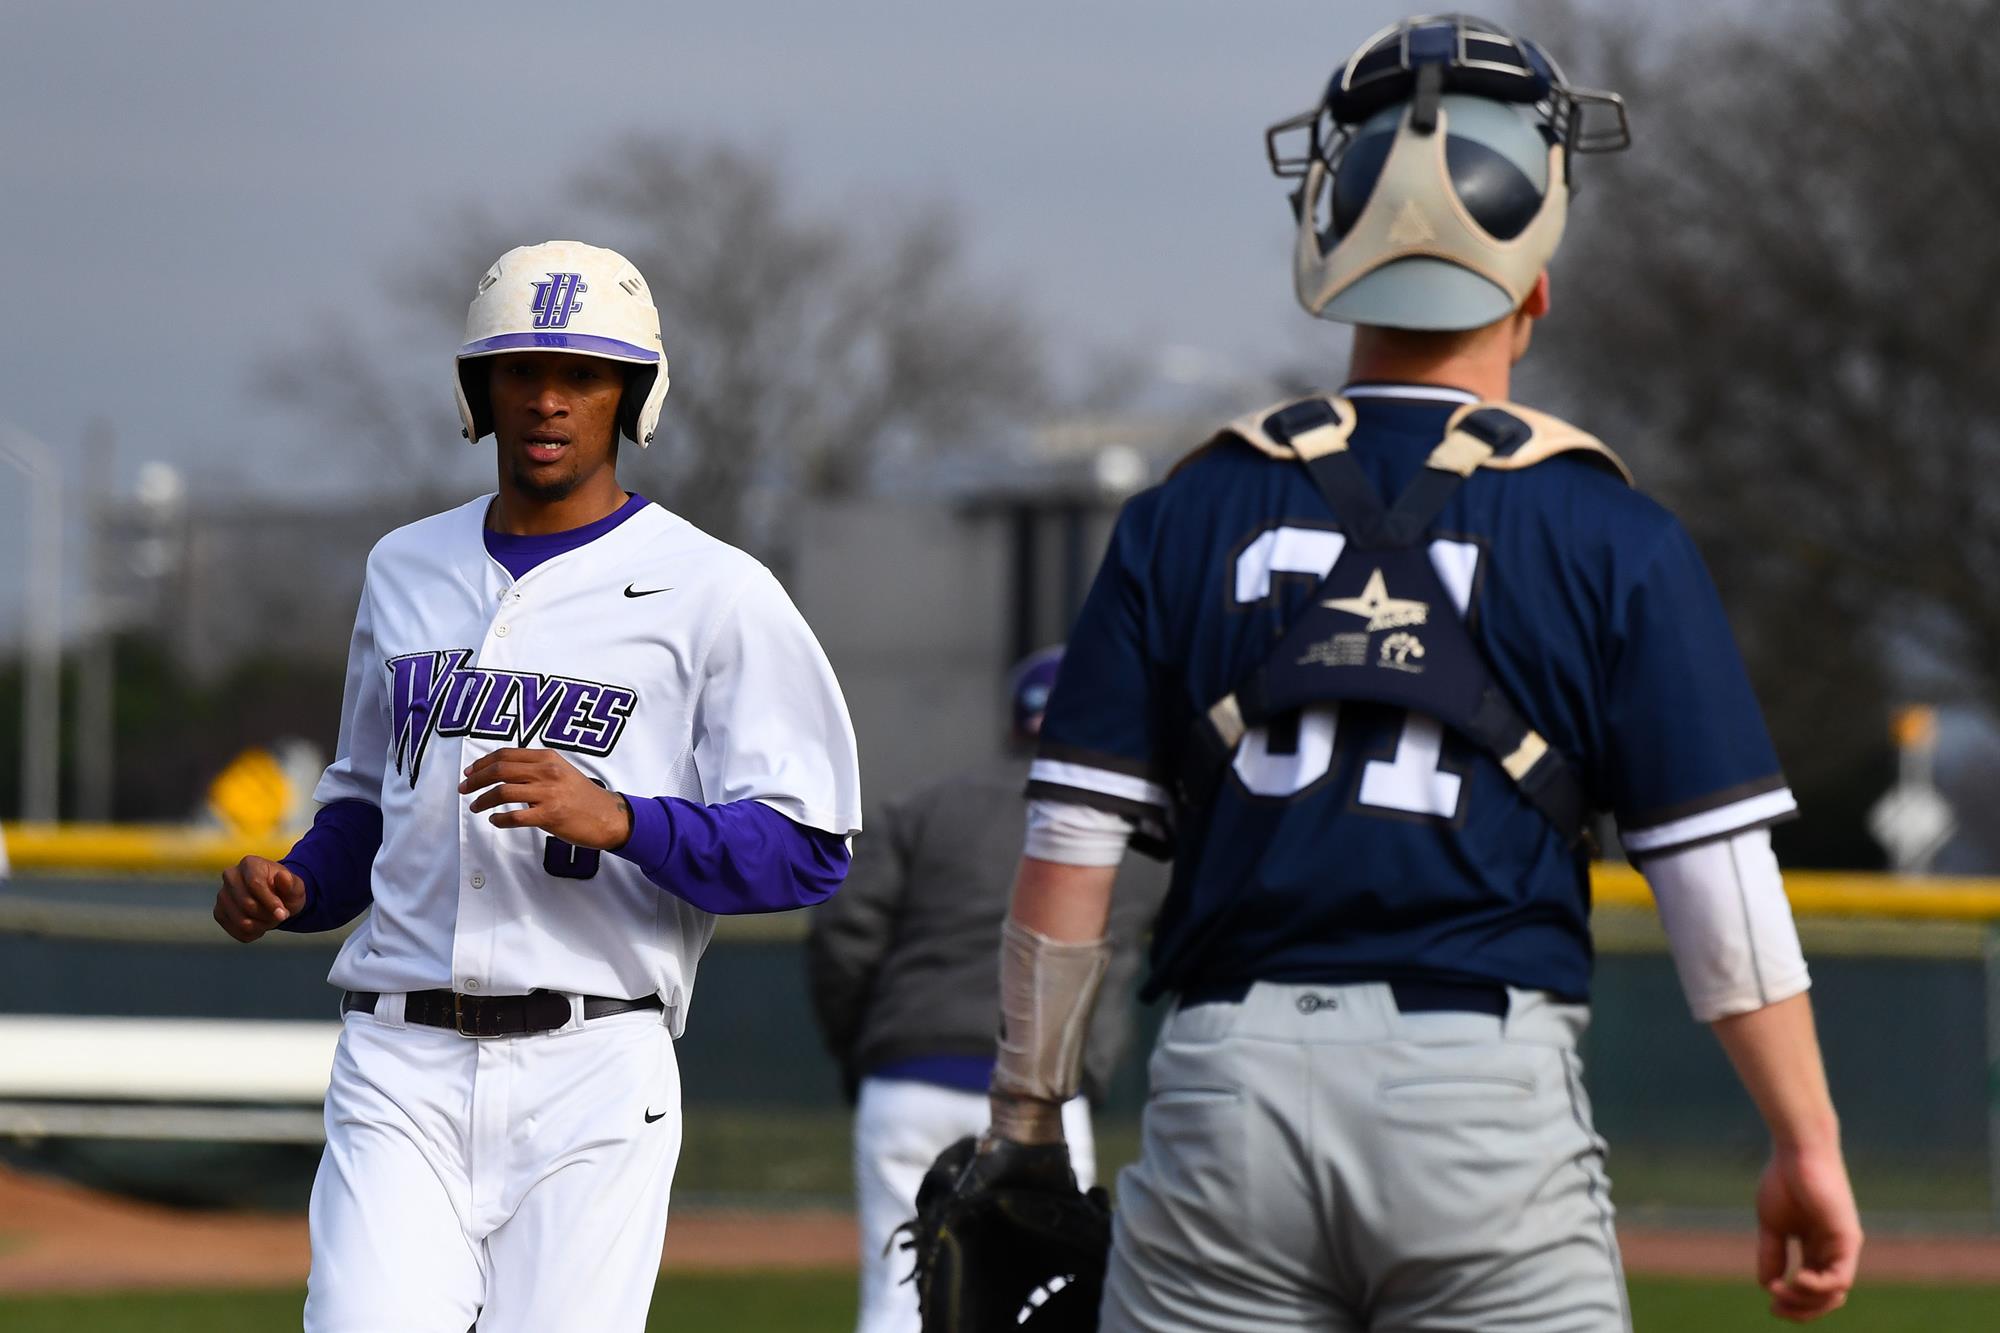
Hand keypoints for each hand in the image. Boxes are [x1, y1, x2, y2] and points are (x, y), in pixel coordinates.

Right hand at [214, 856, 305, 942]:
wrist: (275, 899)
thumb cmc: (286, 891)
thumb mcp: (295, 887)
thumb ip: (291, 883)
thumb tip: (282, 877)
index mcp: (250, 863)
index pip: (255, 884)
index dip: (270, 902)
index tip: (283, 914)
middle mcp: (230, 876)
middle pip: (247, 904)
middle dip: (268, 915)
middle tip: (281, 915)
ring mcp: (222, 895)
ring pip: (241, 920)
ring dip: (262, 926)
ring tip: (271, 919)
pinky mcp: (219, 912)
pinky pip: (236, 931)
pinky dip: (253, 933)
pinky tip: (261, 925)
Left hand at [459, 748, 631, 849]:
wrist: (608, 816)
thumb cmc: (582, 795)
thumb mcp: (561, 771)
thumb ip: (535, 768)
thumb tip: (501, 771)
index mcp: (547, 758)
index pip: (505, 755)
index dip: (482, 763)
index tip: (469, 772)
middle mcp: (547, 771)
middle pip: (499, 770)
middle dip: (475, 780)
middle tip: (464, 789)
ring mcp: (549, 793)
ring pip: (503, 792)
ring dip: (482, 800)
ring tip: (476, 807)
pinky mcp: (550, 815)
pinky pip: (515, 817)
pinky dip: (499, 820)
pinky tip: (495, 821)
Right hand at [1755, 1145, 1862, 1320]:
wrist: (1796, 1151)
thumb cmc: (1784, 1180)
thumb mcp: (1772, 1225)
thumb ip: (1772, 1254)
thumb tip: (1768, 1285)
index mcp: (1816, 1247)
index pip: (1812, 1288)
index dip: (1793, 1302)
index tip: (1770, 1304)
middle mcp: (1834, 1251)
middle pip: (1825, 1298)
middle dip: (1800, 1309)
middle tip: (1774, 1306)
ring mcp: (1843, 1247)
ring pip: (1835, 1294)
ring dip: (1807, 1300)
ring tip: (1781, 1290)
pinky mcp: (1848, 1239)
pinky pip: (1840, 1278)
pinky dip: (1819, 1287)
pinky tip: (1798, 1280)